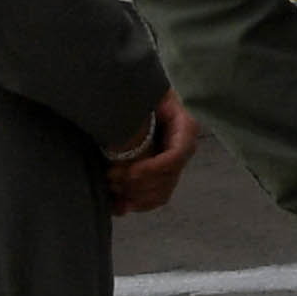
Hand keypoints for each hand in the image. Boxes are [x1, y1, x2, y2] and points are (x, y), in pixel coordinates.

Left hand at [103, 96, 199, 217]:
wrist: (137, 96)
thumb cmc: (142, 90)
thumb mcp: (144, 91)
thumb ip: (140, 105)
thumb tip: (130, 120)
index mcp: (185, 126)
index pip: (176, 156)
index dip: (153, 169)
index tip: (129, 173)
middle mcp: (183, 148)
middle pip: (168, 178)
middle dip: (139, 184)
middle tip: (111, 177)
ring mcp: (173, 164)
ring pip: (162, 192)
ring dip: (136, 196)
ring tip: (112, 188)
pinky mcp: (161, 174)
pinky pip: (155, 197)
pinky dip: (137, 204)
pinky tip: (118, 206)